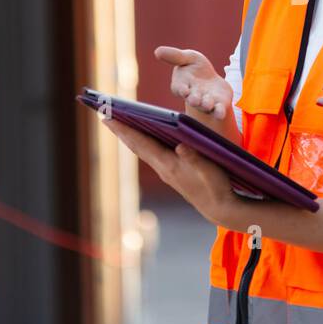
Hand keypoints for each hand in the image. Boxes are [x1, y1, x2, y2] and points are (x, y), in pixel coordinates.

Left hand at [102, 117, 240, 226]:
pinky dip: (142, 143)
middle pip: (136, 146)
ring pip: (142, 150)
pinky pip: (150, 153)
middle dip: (120, 130)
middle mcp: (162, 168)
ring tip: (118, 122)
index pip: (141, 143)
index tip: (107, 117)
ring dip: (129, 136)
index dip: (123, 130)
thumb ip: (194, 158)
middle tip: (104, 115)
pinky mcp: (171, 173)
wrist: (218, 208)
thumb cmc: (215, 186)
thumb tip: (181, 147)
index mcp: (167, 164)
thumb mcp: (208, 170)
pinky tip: (142, 137)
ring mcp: (165, 171)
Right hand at [154, 46, 233, 131]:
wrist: (210, 81)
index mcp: (182, 85)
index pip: (179, 88)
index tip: (183, 90)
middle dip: (194, 99)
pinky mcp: (219, 105)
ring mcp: (206, 102)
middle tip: (194, 99)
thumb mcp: (188, 58)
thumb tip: (157, 51)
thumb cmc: (195, 68)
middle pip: (192, 99)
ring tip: (207, 104)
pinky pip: (218, 111)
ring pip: (205, 105)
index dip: (181, 89)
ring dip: (206, 105)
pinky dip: (219, 113)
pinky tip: (220, 114)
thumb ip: (175, 56)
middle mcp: (193, 96)